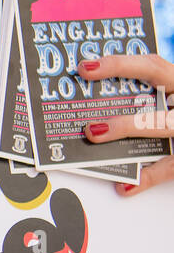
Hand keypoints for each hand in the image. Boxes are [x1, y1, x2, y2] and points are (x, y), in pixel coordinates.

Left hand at [79, 53, 173, 195]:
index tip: (86, 68)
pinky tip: (124, 187)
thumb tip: (104, 101)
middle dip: (120, 109)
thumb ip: (150, 95)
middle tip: (89, 123)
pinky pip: (171, 167)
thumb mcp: (172, 96)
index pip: (152, 67)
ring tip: (95, 136)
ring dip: (127, 130)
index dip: (118, 65)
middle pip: (155, 102)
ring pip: (161, 126)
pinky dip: (147, 178)